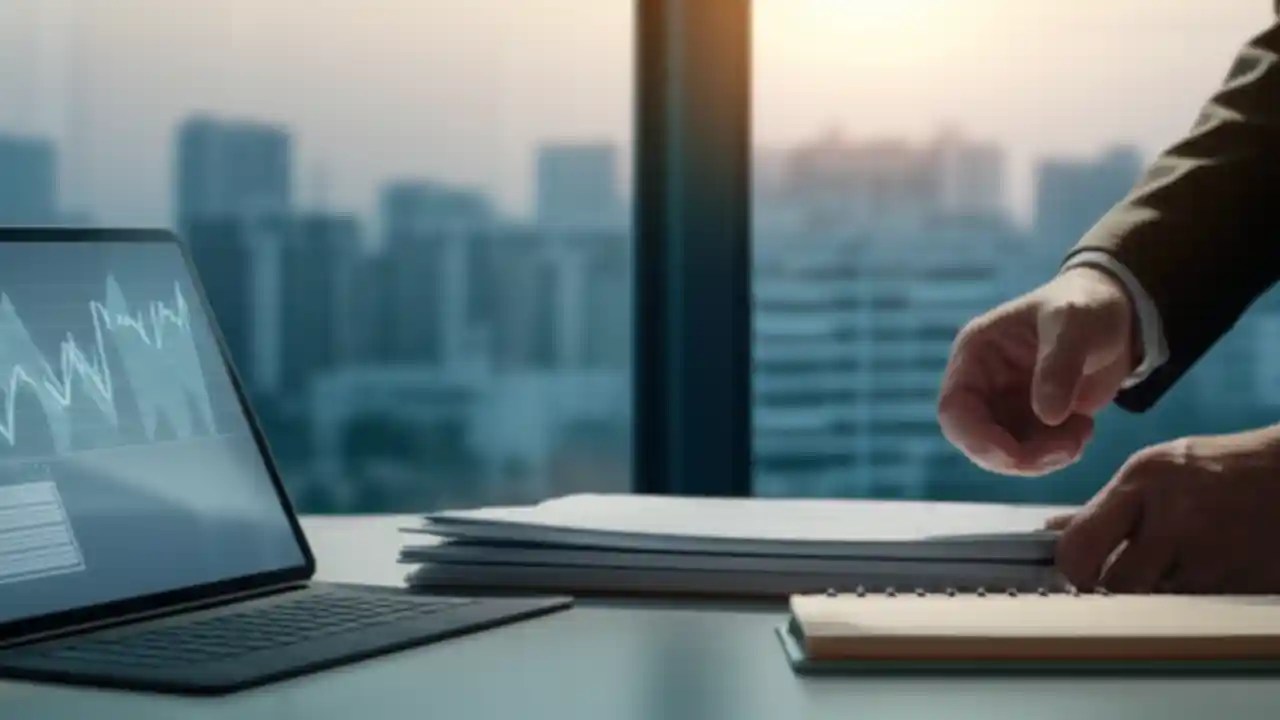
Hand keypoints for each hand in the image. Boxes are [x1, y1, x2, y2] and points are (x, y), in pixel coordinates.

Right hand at [937, 266, 1137, 475]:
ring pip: (1005, 454)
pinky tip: (1084, 428)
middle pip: (976, 441)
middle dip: (1018, 457)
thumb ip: (1059, 366)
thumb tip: (1047, 416)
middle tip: (1067, 450)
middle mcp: (982, 384)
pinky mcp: (1030, 422)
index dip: (978, 441)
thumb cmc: (1087, 307)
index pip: (954, 410)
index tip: (1019, 457)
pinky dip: (1058, 454)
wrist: (1118, 315)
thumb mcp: (1075, 324)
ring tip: (1083, 431)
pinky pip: (1032, 454)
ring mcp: (1005, 406)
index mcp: (975, 355)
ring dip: (1044, 458)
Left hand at [1051, 427, 1279, 592]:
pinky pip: (1194, 612)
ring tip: (1165, 574)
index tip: (1077, 571)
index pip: (1080, 545)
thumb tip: (1050, 532)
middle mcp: (1176, 520)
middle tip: (1119, 582)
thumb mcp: (1154, 470)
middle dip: (1113, 589)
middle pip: (1117, 585)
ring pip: (1155, 605)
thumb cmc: (1219, 470)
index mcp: (1144, 483)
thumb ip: (1102, 507)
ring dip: (1152, 599)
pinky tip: (1197, 579)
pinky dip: (1187, 605)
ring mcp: (1213, 559)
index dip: (1073, 567)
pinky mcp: (1242, 588)